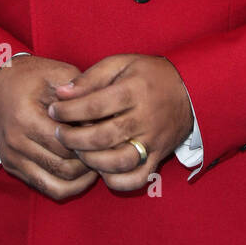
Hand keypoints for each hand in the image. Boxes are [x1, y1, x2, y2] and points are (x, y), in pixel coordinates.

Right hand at [0, 56, 97, 201]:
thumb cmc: (31, 77)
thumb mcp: (57, 74)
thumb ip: (80, 94)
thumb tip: (104, 119)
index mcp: (26, 118)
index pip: (67, 143)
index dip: (92, 142)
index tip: (107, 134)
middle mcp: (16, 143)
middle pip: (65, 167)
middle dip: (90, 161)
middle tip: (106, 151)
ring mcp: (13, 158)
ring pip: (59, 185)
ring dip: (82, 178)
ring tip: (97, 161)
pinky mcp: (13, 168)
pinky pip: (47, 188)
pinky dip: (69, 186)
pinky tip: (83, 172)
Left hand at [48, 54, 193, 192]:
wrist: (191, 90)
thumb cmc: (150, 75)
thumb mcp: (121, 63)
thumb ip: (91, 77)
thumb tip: (62, 92)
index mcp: (134, 91)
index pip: (95, 105)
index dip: (68, 110)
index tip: (53, 110)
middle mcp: (145, 118)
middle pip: (103, 137)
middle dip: (73, 138)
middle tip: (58, 133)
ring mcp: (153, 141)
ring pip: (118, 161)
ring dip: (91, 160)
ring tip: (77, 150)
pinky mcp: (159, 157)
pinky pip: (137, 178)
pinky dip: (116, 181)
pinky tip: (100, 169)